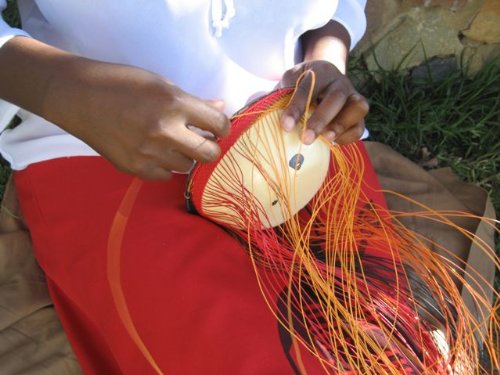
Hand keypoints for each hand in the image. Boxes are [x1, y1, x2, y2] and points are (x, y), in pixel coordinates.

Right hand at [43, 60, 229, 179]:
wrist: (78, 97)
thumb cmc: (122, 83)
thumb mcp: (161, 84)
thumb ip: (193, 102)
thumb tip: (220, 108)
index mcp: (175, 104)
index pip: (219, 124)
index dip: (222, 126)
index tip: (216, 127)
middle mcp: (165, 132)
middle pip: (209, 154)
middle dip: (210, 147)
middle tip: (202, 140)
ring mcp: (149, 154)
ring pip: (186, 166)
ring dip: (185, 156)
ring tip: (171, 142)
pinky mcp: (135, 169)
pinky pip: (165, 175)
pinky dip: (165, 165)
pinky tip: (154, 151)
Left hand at [278, 60, 368, 144]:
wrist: (324, 78)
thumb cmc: (302, 83)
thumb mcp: (290, 80)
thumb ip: (280, 92)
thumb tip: (258, 104)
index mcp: (321, 72)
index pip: (309, 87)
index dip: (297, 107)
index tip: (285, 126)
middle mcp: (340, 82)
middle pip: (336, 98)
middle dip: (321, 119)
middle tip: (306, 138)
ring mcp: (353, 97)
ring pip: (358, 107)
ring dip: (341, 125)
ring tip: (327, 139)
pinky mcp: (357, 114)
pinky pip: (360, 125)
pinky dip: (348, 136)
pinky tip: (333, 143)